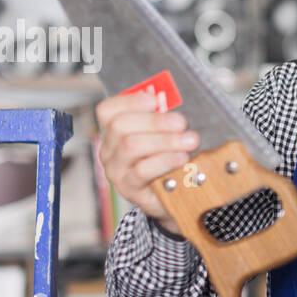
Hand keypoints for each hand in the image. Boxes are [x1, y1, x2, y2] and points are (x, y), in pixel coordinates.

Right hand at [94, 92, 198, 235]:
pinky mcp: (128, 188)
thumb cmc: (168, 161)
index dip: (130, 101)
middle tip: (182, 123)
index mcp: (114, 132)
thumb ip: (163, 118)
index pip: (108, 110)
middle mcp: (109, 150)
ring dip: (164, 140)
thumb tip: (172, 100)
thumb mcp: (164, 137)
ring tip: (189, 141)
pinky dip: (165, 161)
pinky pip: (142, 171)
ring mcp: (116, 170)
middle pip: (121, 126)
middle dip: (155, 121)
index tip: (155, 100)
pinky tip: (182, 158)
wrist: (173, 197)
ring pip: (131, 146)